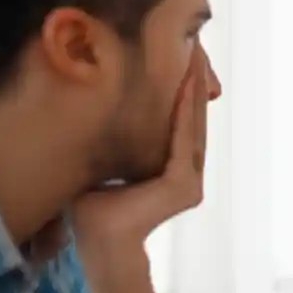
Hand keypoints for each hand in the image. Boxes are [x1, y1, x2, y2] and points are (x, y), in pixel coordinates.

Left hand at [73, 44, 211, 257]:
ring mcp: (190, 182)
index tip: (185, 61)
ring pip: (192, 124)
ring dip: (193, 89)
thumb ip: (116, 147)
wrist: (100, 243)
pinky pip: (183, 138)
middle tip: (196, 48)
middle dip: (194, 83)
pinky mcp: (183, 185)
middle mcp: (190, 177)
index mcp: (175, 175)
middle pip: (193, 120)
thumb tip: (101, 119)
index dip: (185, 93)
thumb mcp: (108, 169)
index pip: (182, 126)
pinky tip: (183, 84)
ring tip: (194, 58)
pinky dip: (183, 110)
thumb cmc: (96, 212)